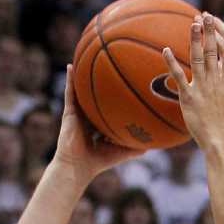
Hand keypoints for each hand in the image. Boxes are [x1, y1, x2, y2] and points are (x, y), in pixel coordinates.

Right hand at [53, 65, 135, 186]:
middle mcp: (89, 117)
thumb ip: (135, 147)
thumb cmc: (99, 162)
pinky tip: (70, 65)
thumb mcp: (121, 152)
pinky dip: (70, 80)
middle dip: (102, 83)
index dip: (116, 98)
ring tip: (88, 57)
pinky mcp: (69, 113)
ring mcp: (78, 114)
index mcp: (100, 125)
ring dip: (83, 75)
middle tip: (111, 65)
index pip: (109, 108)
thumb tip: (154, 144)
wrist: (78, 167)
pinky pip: (69, 93)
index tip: (126, 86)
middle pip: (97, 96)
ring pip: (82, 91)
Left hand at [163, 14, 223, 150]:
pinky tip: (165, 50)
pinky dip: (171, 63)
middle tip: (206, 16)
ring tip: (192, 24)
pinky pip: (178, 77)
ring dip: (193, 40)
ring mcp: (201, 88)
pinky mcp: (188, 97)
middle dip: (210, 32)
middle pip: (212, 51)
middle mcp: (216, 82)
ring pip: (196, 59)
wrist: (222, 145)